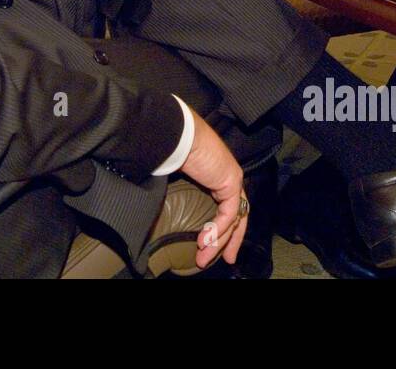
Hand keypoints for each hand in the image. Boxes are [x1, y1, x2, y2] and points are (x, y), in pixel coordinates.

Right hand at [178, 109, 246, 268]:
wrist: (179, 134)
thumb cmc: (173, 148)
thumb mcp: (177, 174)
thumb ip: (179, 189)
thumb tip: (158, 206)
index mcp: (218, 175)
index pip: (228, 207)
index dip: (223, 228)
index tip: (213, 244)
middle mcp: (229, 177)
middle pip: (237, 217)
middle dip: (229, 241)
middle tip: (226, 260)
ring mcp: (232, 179)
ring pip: (233, 219)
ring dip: (218, 241)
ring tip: (203, 258)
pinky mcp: (232, 182)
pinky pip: (228, 214)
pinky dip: (217, 229)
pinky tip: (205, 241)